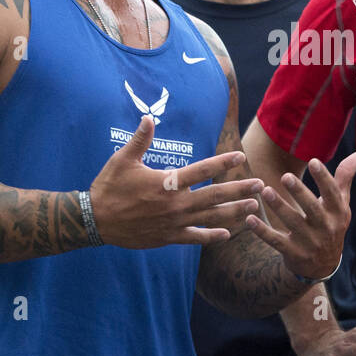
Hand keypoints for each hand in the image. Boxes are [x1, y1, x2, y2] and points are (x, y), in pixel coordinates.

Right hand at [90, 115, 263, 247]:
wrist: (96, 220)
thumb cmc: (109, 186)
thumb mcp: (123, 159)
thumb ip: (140, 139)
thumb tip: (148, 117)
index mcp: (166, 182)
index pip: (202, 170)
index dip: (223, 162)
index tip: (241, 156)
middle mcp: (175, 203)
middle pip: (215, 195)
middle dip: (239, 190)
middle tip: (260, 186)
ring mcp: (174, 222)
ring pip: (211, 218)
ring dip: (234, 212)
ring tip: (254, 209)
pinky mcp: (168, 237)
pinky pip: (195, 238)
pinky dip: (212, 236)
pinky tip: (228, 234)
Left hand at [246, 153, 355, 281]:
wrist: (323, 265)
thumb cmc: (331, 223)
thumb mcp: (342, 203)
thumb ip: (346, 177)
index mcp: (338, 212)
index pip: (332, 194)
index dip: (324, 178)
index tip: (313, 161)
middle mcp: (325, 227)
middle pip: (312, 208)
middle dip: (299, 193)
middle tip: (285, 176)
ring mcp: (309, 242)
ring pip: (293, 223)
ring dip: (279, 207)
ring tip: (265, 191)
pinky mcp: (293, 253)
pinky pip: (276, 241)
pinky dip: (262, 231)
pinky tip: (250, 219)